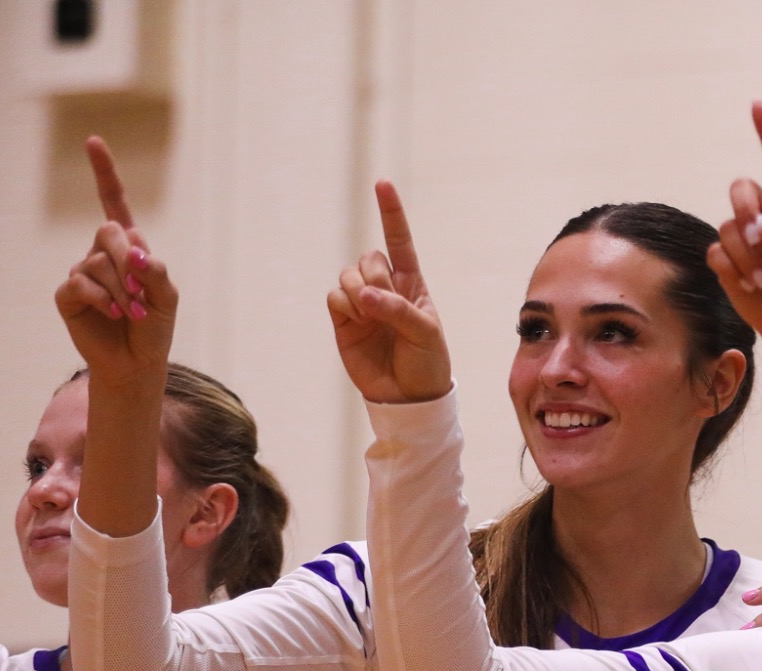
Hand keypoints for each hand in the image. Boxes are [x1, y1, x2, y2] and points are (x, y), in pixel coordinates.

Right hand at [54, 138, 177, 385]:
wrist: (137, 361)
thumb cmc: (155, 326)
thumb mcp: (168, 297)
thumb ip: (157, 271)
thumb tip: (136, 252)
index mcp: (130, 247)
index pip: (114, 203)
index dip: (104, 173)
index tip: (93, 141)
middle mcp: (102, 253)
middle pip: (109, 231)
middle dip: (129, 259)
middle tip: (143, 289)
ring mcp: (82, 271)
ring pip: (98, 262)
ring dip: (122, 290)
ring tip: (132, 312)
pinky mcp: (68, 293)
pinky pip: (81, 283)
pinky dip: (103, 299)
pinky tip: (112, 313)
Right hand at [326, 182, 450, 403]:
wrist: (408, 396)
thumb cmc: (427, 362)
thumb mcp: (425, 333)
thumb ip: (398, 309)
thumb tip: (364, 294)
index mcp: (412, 285)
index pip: (399, 242)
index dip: (391, 213)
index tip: (382, 183)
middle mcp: (385, 288)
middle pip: (367, 258)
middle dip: (374, 276)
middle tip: (385, 305)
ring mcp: (362, 303)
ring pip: (347, 275)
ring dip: (358, 292)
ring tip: (371, 316)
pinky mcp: (343, 320)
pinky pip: (334, 296)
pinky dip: (344, 305)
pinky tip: (357, 322)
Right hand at [710, 104, 761, 365]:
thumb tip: (760, 226)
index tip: (758, 105)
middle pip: (739, 189)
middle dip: (744, 209)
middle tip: (758, 237)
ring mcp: (744, 239)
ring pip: (728, 226)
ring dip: (746, 256)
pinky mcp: (727, 262)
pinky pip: (717, 252)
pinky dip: (733, 271)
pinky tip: (750, 287)